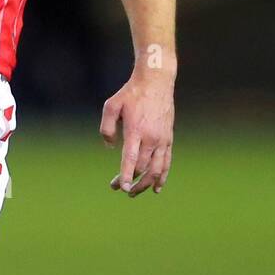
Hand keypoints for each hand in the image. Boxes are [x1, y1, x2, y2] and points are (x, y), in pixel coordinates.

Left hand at [99, 64, 174, 195]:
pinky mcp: (168, 139)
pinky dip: (162, 177)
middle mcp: (151, 138)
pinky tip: (156, 188)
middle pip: (142, 168)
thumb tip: (110, 147)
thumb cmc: (131, 93)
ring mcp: (162, 139)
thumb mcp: (111, 105)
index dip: (126, 175)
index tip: (121, 188)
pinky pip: (167, 162)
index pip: (131, 159)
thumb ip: (106, 127)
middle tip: (117, 187)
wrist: (156, 82)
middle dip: (130, 181)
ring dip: (146, 184)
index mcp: (136, 130)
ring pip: (156, 170)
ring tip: (134, 193)